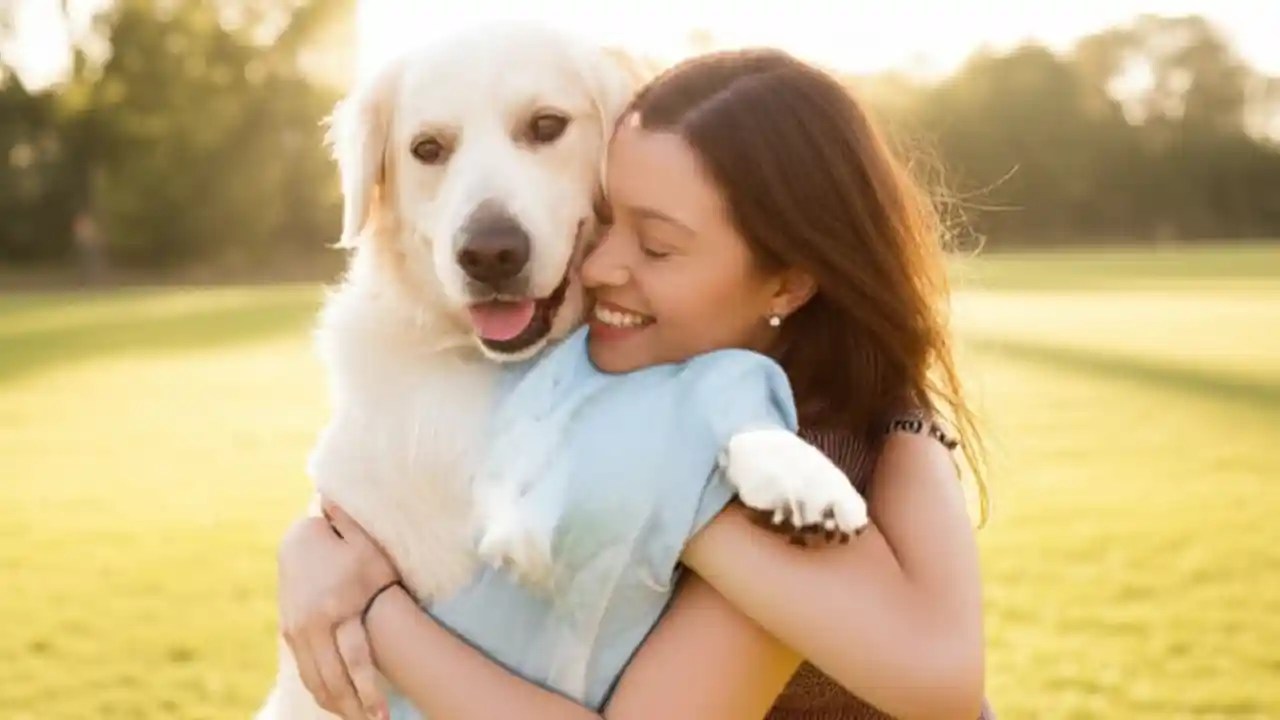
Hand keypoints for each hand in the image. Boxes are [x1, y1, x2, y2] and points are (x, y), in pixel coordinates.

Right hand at [277, 500, 397, 718]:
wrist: (300, 539)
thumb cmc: (349, 546)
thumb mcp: (370, 553)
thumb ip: (393, 582)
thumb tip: (414, 587)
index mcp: (340, 605)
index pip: (355, 659)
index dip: (369, 691)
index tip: (383, 715)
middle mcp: (315, 622)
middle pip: (335, 678)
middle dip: (355, 707)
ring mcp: (299, 629)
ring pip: (316, 680)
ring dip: (337, 705)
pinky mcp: (289, 631)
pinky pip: (305, 671)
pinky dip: (321, 692)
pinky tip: (338, 705)